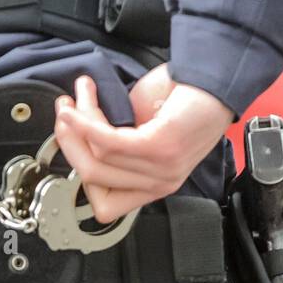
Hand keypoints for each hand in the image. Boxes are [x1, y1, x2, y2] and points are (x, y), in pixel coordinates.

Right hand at [53, 67, 232, 223]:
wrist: (219, 77)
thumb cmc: (186, 98)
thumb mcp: (142, 129)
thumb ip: (115, 143)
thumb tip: (81, 136)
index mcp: (154, 185)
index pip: (105, 205)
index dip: (80, 172)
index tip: (72, 140)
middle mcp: (159, 183)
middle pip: (92, 178)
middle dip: (68, 142)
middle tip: (64, 113)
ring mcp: (160, 168)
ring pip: (97, 157)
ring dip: (78, 122)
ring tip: (75, 97)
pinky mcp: (160, 148)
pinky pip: (109, 142)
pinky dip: (86, 122)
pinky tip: (78, 105)